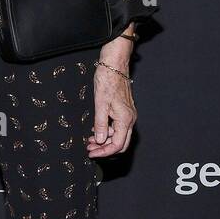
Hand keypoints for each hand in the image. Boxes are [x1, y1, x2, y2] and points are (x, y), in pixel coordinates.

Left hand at [87, 43, 136, 158]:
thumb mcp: (100, 104)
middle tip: (90, 148)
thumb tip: (100, 141)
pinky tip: (95, 130)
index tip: (91, 153)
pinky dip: (107, 132)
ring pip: (119, 136)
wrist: (114, 65)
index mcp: (125, 119)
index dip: (104, 152)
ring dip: (105, 141)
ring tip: (90, 141)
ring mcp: (128, 115)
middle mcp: (129, 119)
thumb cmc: (107, 81)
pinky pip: (117, 128)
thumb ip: (100, 124)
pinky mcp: (124, 111)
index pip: (117, 145)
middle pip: (120, 144)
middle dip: (105, 149)